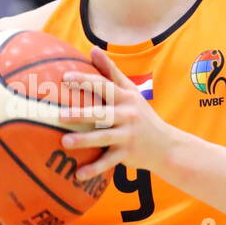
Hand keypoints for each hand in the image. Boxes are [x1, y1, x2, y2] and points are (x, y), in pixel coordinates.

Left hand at [57, 47, 180, 180]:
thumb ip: (110, 71)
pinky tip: (78, 175)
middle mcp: (127, 115)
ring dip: (84, 141)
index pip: (103, 86)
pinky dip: (94, 169)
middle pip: (102, 113)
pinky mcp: (127, 154)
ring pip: (103, 138)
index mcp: (124, 98)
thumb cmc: (141, 115)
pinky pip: (108, 162)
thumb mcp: (129, 92)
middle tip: (59, 114)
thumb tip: (93, 49)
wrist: (166, 146)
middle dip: (81, 113)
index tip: (65, 78)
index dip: (85, 81)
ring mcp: (127, 135)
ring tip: (64, 143)